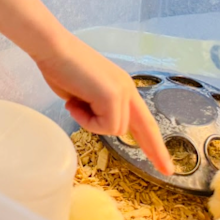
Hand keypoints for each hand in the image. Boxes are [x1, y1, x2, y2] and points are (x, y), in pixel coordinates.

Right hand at [34, 34, 173, 175]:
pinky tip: (73, 104)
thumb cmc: (59, 67)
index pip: (143, 119)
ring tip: (74, 105)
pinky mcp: (113, 96)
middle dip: (155, 150)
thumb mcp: (82, 95)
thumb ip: (95, 108)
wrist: (52, 48)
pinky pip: (104, 125)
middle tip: (167, 171)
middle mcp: (127, 89)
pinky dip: (86, 120)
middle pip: (144, 127)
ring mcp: (122, 92)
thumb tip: (94, 118)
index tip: (164, 161)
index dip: (153, 141)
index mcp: (122, 87)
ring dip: (91, 123)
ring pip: (115, 129)